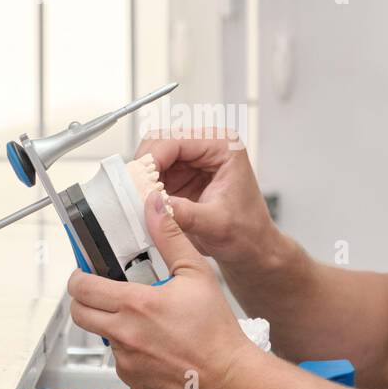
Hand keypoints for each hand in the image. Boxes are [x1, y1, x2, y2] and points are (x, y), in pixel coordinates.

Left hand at [66, 189, 260, 388]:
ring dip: (112, 325)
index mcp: (135, 304)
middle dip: (85, 300)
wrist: (229, 380)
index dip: (79, 276)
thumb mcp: (196, 274)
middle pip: (78, 313)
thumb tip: (155, 208)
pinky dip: (130, 350)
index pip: (81, 286)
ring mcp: (125, 361)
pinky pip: (120, 361)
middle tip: (102, 293)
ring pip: (101, 337)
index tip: (86, 272)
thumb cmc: (217, 332)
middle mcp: (124, 334)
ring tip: (142, 320)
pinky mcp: (132, 381)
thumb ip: (170, 238)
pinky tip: (155, 345)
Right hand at [133, 130, 277, 268]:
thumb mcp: (216, 224)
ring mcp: (192, 160)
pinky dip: (145, 188)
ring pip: (152, 157)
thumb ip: (185, 214)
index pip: (176, 139)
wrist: (251, 249)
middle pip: (159, 142)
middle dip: (145, 167)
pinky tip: (148, 204)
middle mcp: (207, 146)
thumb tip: (154, 204)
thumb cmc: (247, 233)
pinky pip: (153, 174)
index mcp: (224, 146)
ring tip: (141, 200)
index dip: (153, 158)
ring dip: (143, 178)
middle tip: (136, 191)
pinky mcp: (181, 176)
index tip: (140, 181)